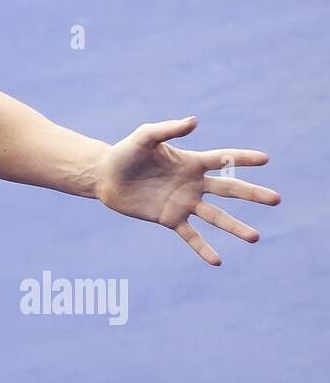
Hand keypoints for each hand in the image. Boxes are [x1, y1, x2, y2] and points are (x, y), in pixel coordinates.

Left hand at [96, 116, 279, 265]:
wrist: (106, 177)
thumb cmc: (126, 153)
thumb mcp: (145, 137)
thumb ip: (169, 130)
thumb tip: (195, 120)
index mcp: (191, 161)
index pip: (223, 159)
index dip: (243, 158)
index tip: (266, 159)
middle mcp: (193, 183)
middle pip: (229, 190)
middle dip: (252, 194)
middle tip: (277, 199)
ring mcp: (184, 203)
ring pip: (216, 217)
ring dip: (235, 227)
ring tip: (255, 238)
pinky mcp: (170, 219)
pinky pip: (191, 235)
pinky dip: (203, 248)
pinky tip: (217, 261)